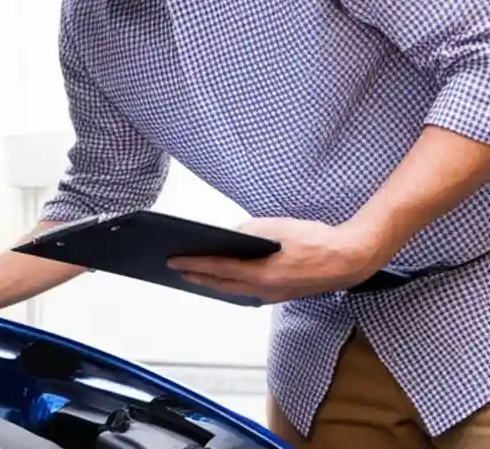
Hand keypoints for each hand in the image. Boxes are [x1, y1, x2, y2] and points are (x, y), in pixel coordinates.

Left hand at [166, 217, 389, 303]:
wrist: (350, 259)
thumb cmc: (316, 240)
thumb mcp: (276, 227)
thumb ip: (248, 232)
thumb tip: (227, 236)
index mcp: (261, 273)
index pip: (217, 269)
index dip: (193, 264)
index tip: (173, 261)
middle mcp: (264, 290)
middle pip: (221, 284)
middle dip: (197, 277)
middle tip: (177, 269)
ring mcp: (273, 295)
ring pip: (235, 291)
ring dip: (214, 283)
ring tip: (195, 274)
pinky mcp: (282, 294)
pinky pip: (249, 292)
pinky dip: (232, 285)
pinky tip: (225, 279)